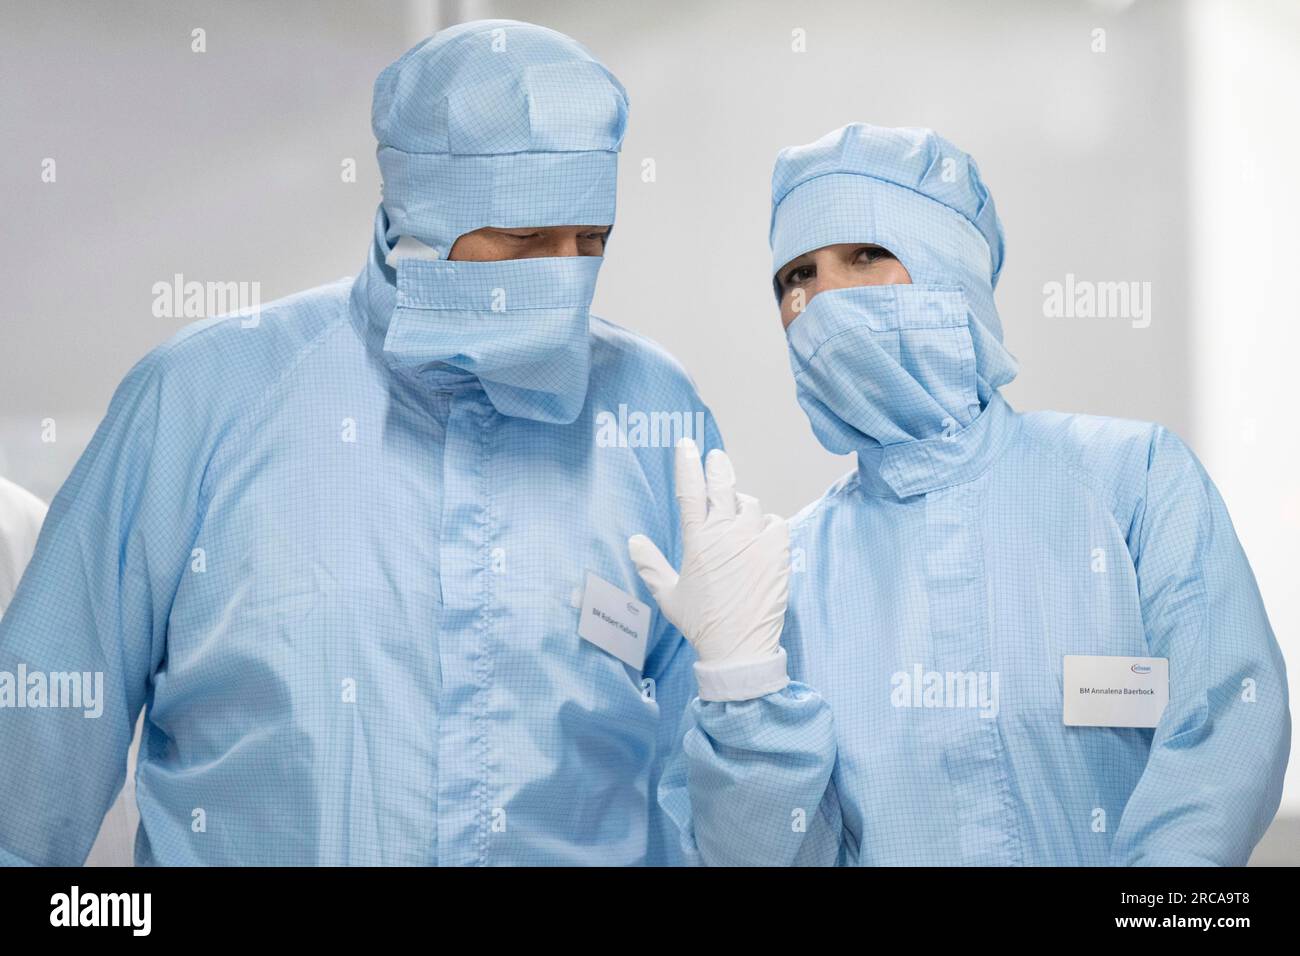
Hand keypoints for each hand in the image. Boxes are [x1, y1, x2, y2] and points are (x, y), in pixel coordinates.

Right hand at [628, 439, 789, 700]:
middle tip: (716, 458)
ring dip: (742, 505)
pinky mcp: (778, 552)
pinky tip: (761, 534)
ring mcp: (755, 540)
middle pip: (723, 486)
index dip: (687, 465)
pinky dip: (768, 524)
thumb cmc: (701, 623)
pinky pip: (776, 523)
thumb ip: (651, 565)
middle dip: (718, 467)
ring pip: (751, 505)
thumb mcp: (669, 595)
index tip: (687, 445)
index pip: (690, 492)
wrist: (739, 648)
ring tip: (737, 517)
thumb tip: (634, 541)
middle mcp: (726, 533)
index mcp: (697, 541)